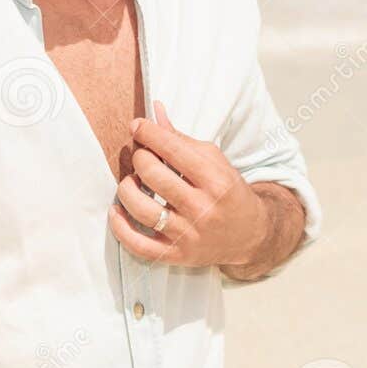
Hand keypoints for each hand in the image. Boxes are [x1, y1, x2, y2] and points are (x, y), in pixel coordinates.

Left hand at [108, 100, 268, 268]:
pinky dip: (120, 227)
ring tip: (131, 182)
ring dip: (127, 189)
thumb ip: (181, 139)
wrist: (250, 234)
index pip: (173, 149)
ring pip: (142, 209)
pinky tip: (117, 211)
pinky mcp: (177, 255)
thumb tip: (154, 111)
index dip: (148, 133)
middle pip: (153, 175)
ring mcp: (189, 234)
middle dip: (139, 158)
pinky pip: (139, 246)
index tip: (137, 126)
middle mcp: (203, 208)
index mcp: (215, 179)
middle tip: (140, 156)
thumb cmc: (228, 191)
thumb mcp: (214, 160)